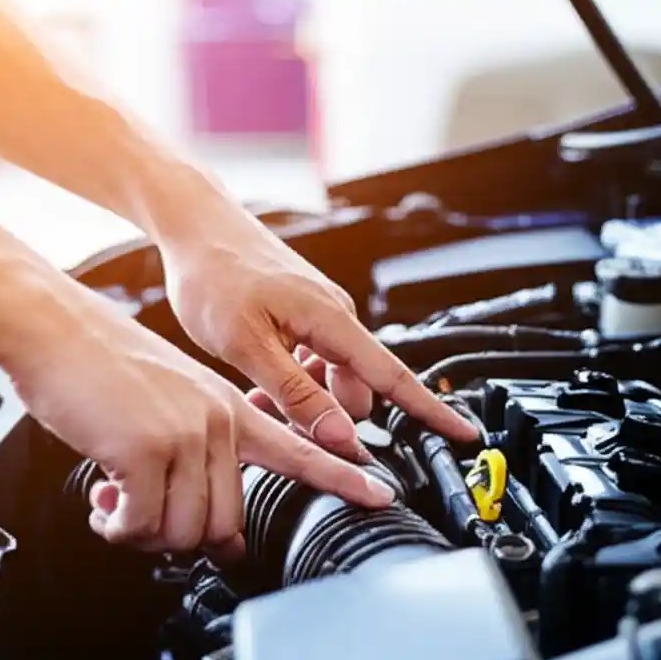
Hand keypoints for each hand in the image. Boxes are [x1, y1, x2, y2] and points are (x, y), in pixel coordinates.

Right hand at [3, 288, 395, 556]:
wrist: (55, 327)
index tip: (380, 494)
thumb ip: (196, 450)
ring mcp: (187, 434)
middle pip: (223, 522)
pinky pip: (142, 524)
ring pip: (183, 532)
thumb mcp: (168, 399)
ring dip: (141, 534)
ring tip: (115, 508)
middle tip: (137, 519)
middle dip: (176, 536)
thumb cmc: (99, 365)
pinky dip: (117, 528)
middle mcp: (218, 421)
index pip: (299, 449)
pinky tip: (102, 506)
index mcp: (228, 407)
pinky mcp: (147, 449)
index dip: (342, 477)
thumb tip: (205, 517)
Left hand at [157, 202, 477, 458]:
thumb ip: (296, 394)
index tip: (465, 435)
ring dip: (306, 402)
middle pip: (359, 389)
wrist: (195, 224)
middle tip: (278, 422)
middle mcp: (335, 317)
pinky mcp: (302, 315)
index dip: (431, 411)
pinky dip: (295, 381)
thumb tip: (341, 434)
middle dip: (331, 418)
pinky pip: (315, 362)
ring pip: (331, 379)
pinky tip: (259, 384)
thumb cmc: (215, 274)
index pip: (394, 377)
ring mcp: (320, 315)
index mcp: (332, 321)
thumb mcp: (248, 346)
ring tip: (257, 399)